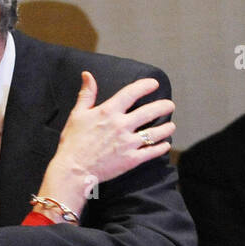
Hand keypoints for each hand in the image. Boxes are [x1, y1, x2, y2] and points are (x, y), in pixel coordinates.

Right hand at [41, 71, 173, 210]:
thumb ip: (86, 94)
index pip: (131, 93)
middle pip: (149, 112)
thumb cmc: (73, 142)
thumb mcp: (77, 114)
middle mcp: (121, 125)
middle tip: (170, 105)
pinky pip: (151, 152)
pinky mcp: (131, 160)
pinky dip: (161, 148)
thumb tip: (88, 75)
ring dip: (166, 128)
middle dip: (163, 107)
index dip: (145, 86)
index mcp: (108, 111)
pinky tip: (165, 145)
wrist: (73, 170)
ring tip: (171, 126)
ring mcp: (128, 143)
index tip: (154, 84)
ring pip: (154, 133)